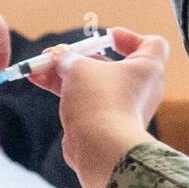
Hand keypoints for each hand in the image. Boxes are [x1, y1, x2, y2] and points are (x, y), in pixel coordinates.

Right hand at [27, 27, 167, 187]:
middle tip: (54, 54)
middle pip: (110, 65)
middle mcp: (140, 89)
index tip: (107, 37)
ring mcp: (123, 109)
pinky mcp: (106, 126)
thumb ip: (68, 58)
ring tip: (36, 69)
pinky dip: (65, 93)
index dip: (130, 37)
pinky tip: (39, 82)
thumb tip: (59, 55)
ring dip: (64, 75)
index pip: (152, 44)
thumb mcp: (79, 68)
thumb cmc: (100, 101)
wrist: (102, 150)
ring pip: (92, 85)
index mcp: (146, 69)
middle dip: (78, 59)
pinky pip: (85, 103)